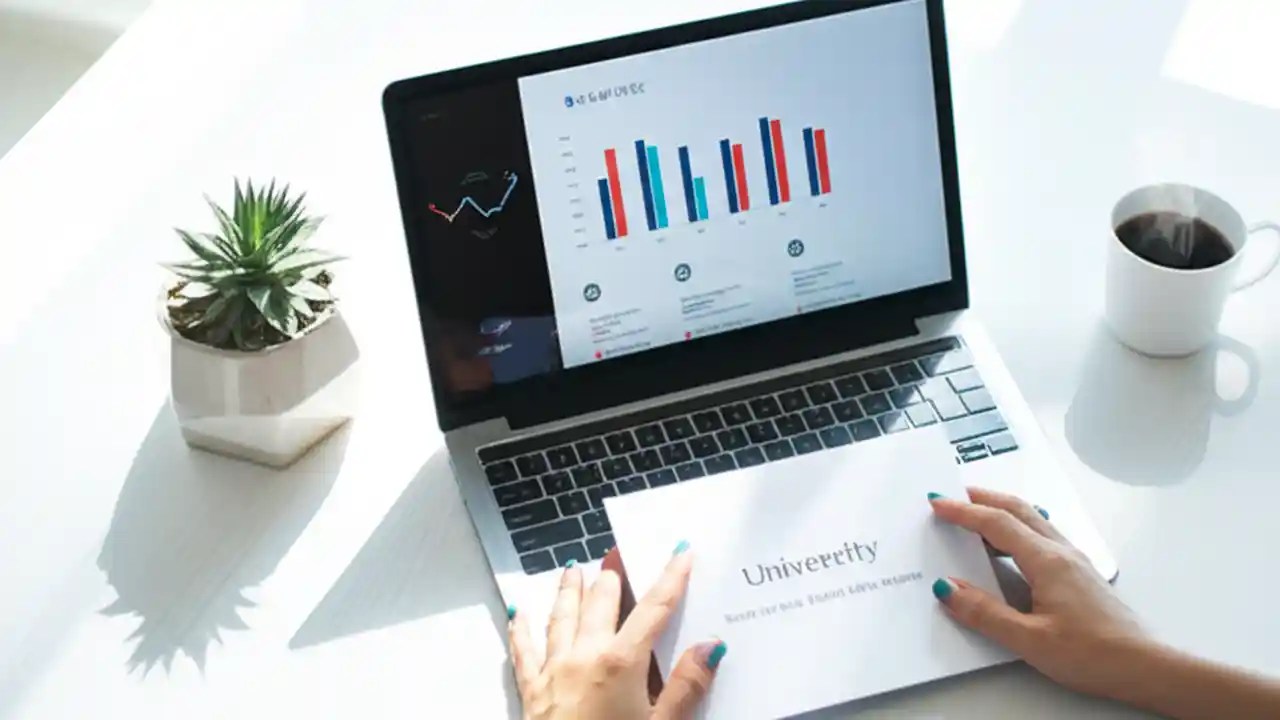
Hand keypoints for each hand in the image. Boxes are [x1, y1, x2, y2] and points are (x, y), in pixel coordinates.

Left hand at [507, 543, 726, 719]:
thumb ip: (687, 686)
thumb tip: (712, 645)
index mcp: (622, 662)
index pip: (653, 609)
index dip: (670, 578)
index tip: (680, 550)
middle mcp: (585, 655)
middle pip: (601, 603)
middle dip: (613, 576)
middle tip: (618, 554)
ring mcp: (553, 671)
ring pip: (561, 617)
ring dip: (569, 590)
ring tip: (573, 568)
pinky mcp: (531, 691)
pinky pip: (523, 650)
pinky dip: (521, 628)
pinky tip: (517, 612)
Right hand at [929, 488, 1153, 699]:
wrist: (1146, 666)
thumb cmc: (1095, 654)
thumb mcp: (1029, 639)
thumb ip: (985, 613)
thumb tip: (948, 589)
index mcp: (1047, 561)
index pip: (996, 524)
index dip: (963, 511)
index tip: (938, 503)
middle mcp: (1062, 553)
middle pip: (1019, 510)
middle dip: (983, 498)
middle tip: (955, 495)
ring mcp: (1075, 562)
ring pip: (1034, 521)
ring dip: (1002, 511)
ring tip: (977, 514)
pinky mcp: (1081, 575)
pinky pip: (1044, 537)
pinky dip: (1019, 529)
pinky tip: (1013, 545)